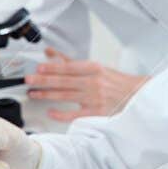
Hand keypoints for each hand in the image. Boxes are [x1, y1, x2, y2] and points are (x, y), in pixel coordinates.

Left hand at [24, 48, 147, 118]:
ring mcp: (94, 98)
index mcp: (94, 68)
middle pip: (64, 81)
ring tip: (34, 93)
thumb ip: (73, 63)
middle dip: (44, 80)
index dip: (52, 67)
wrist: (138, 95)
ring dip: (48, 94)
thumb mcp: (97, 68)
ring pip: (66, 95)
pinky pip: (75, 114)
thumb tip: (51, 54)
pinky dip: (61, 114)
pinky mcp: (96, 112)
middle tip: (29, 80)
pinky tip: (50, 112)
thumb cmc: (117, 81)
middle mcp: (93, 82)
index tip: (39, 67)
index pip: (68, 67)